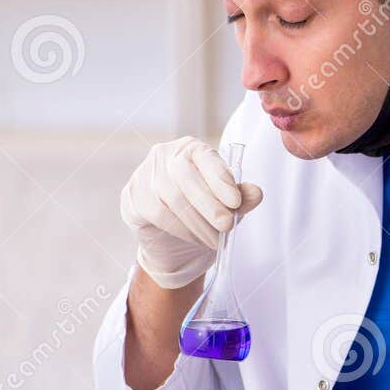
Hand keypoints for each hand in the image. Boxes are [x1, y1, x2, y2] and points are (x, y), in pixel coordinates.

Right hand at [119, 137, 262, 288]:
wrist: (172, 240)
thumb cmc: (203, 213)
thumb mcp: (227, 206)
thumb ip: (241, 198)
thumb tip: (256, 193)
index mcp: (191, 149)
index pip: (205, 157)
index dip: (221, 179)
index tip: (236, 202)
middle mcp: (165, 155)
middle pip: (186, 177)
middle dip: (210, 205)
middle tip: (227, 226)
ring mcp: (145, 174)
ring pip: (172, 198)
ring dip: (197, 222)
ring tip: (213, 239)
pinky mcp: (133, 196)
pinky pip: (157, 213)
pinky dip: (180, 229)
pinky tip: (194, 238)